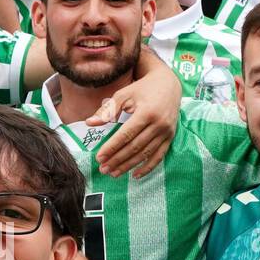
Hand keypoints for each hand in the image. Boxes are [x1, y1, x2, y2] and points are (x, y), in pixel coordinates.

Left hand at [91, 62, 181, 177]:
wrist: (168, 84)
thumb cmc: (142, 89)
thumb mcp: (124, 95)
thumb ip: (107, 110)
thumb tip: (89, 123)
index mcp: (146, 112)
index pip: (126, 134)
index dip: (112, 147)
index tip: (99, 157)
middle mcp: (159, 124)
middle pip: (135, 147)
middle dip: (117, 159)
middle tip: (103, 169)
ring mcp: (166, 132)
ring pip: (146, 154)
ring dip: (129, 165)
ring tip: (114, 173)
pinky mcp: (170, 137)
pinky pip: (159, 156)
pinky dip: (148, 167)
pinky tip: (135, 175)